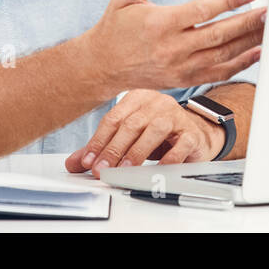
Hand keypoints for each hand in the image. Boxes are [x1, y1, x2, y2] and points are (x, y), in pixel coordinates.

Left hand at [64, 89, 222, 173]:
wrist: (194, 133)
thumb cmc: (157, 135)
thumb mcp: (127, 138)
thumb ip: (102, 148)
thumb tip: (74, 163)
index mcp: (137, 98)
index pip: (114, 118)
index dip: (99, 141)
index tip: (88, 162)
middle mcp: (157, 103)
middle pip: (132, 124)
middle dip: (114, 149)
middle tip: (102, 169)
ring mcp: (176, 116)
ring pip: (156, 129)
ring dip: (138, 151)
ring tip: (125, 169)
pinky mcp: (192, 133)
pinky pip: (181, 143)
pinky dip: (169, 156)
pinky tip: (157, 168)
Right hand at [85, 0, 264, 94]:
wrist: (102, 66)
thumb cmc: (115, 26)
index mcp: (160, 24)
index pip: (202, 11)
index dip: (228, 0)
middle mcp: (172, 48)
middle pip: (218, 35)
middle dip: (247, 22)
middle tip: (268, 11)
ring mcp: (180, 67)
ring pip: (222, 56)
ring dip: (248, 42)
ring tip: (268, 28)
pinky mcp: (184, 79)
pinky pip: (218, 73)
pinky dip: (240, 64)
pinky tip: (257, 51)